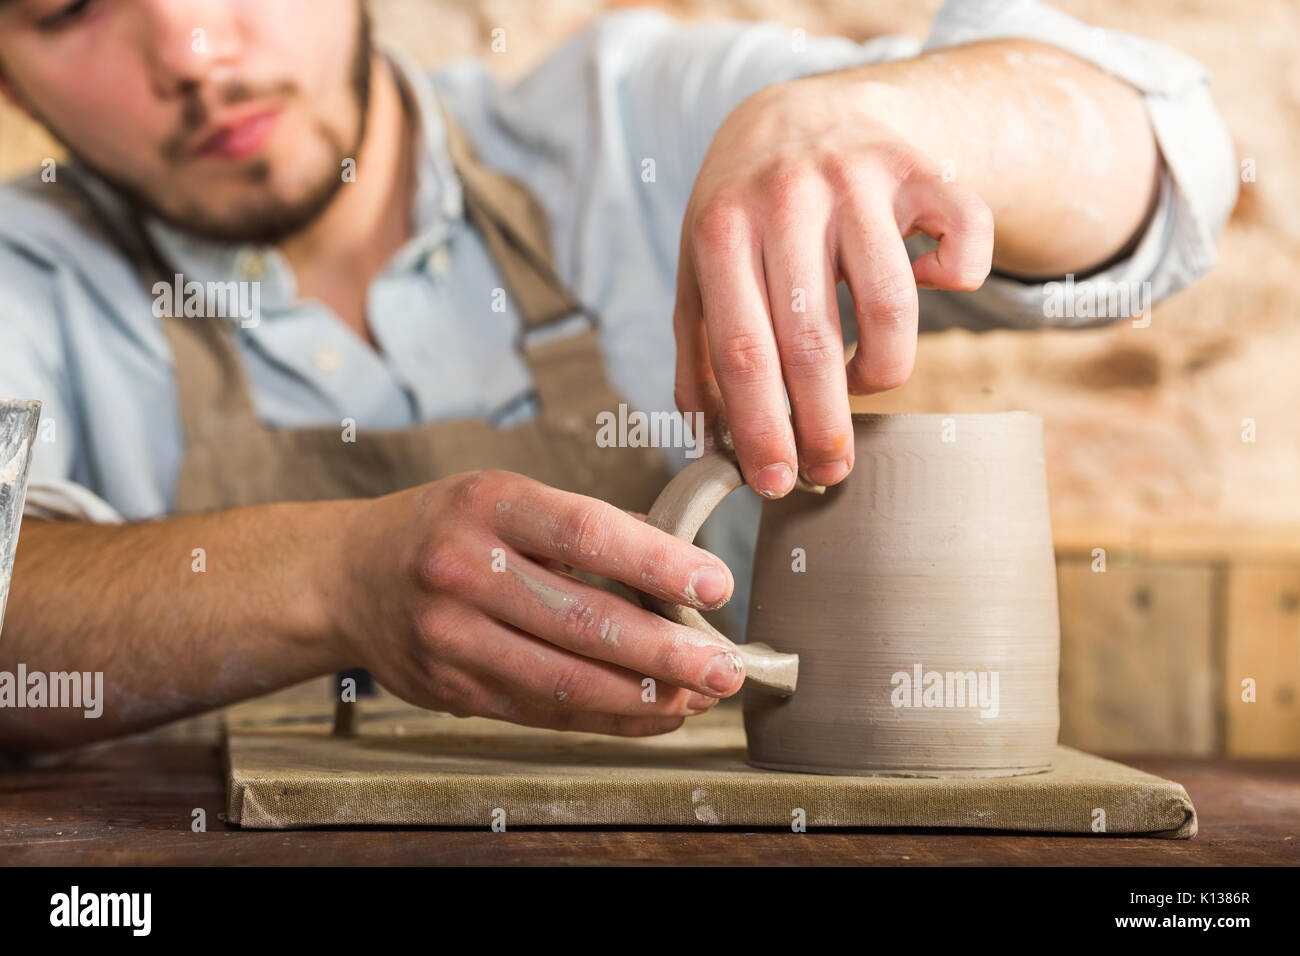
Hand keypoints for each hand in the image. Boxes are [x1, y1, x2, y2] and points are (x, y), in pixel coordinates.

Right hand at [329, 471, 743, 734]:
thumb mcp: (503, 498)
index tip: (715, 584)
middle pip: (583, 620)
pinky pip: (544, 712)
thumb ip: (581, 529)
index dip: (657, 562)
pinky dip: (608, 719)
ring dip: (646, 696)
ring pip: (566, 680)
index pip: (585, 533)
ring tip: (700, 696)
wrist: (347, 577)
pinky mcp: (450, 689)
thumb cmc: (445, 529)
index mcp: (487, 504)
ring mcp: (450, 636)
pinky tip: (653, 714)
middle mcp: (462, 569)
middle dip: (668, 651)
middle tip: (727, 668)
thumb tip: (678, 568)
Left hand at [673, 74, 993, 495]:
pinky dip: (959, 277)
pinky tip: (930, 288)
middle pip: (812, 339)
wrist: (796, 112)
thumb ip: (697, 352)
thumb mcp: (699, 271)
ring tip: (860, 383)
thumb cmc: (742, 211)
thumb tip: (705, 441)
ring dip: (881, 370)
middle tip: (828, 470)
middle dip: (823, 425)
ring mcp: (858, 179)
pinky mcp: (921, 168)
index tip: (774, 482)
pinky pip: (965, 235)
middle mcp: (789, 199)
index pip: (743, 350)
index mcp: (724, 230)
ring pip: (891, 305)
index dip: (761, 427)